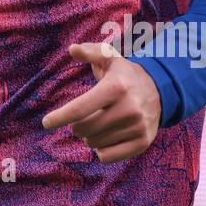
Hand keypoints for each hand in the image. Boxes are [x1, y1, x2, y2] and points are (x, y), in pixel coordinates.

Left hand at [41, 41, 161, 162]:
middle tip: (81, 119)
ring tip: (99, 124)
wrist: (160, 90)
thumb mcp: (109, 57)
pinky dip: (101, 150)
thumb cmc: (124, 74)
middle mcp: (128, 108)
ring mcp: (137, 127)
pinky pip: (108, 157)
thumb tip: (72, 49)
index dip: (60, 117)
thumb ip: (89, 51)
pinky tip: (105, 138)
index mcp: (115, 87)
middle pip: (85, 129)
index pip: (80, 108)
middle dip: (76, 126)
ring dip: (89, 137)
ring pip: (95, 143)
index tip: (46, 123)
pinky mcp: (142, 142)